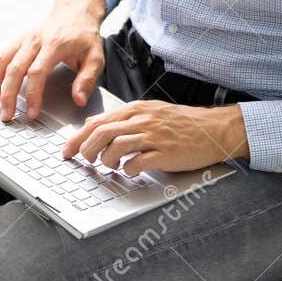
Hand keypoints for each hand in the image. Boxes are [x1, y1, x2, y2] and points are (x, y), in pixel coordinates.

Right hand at [0, 0, 106, 121]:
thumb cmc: (84, 36)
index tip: (32, 112)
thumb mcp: (95, 56)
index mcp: (54, 44)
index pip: (37, 72)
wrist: (75, 11)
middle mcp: (34, 40)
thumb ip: (87, 79)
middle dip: (7, 95)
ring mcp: (22, 40)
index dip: (32, 94)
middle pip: (14, 69)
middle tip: (6, 115)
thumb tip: (78, 100)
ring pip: (1, 61)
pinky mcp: (15, 41)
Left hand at [62, 101, 249, 175]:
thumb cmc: (181, 124)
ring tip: (109, 166)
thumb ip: (121, 119)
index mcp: (136, 110)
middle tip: (86, 161)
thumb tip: (91, 126)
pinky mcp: (165, 153)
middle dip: (86, 150)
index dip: (77, 139)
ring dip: (106, 160)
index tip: (67, 152)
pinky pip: (138, 162)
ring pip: (116, 146)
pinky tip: (130, 171)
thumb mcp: (149, 113)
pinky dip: (128, 169)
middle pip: (102, 133)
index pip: (97, 122)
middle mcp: (143, 120)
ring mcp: (154, 136)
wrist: (214, 129)